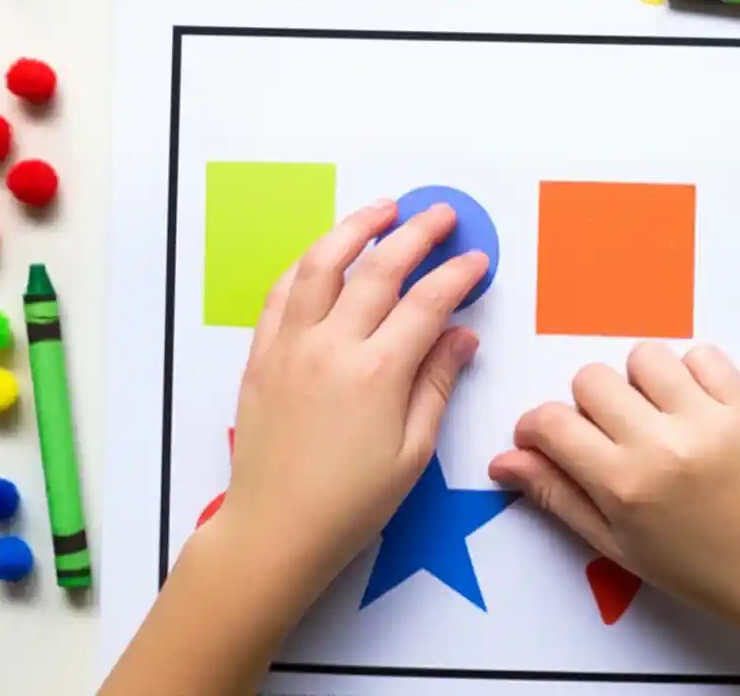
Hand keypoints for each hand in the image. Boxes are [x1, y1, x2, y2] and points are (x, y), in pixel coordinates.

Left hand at [222, 199, 487, 595]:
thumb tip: (460, 338)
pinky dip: (307, 264)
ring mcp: (290, 346)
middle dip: (416, 233)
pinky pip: (282, 293)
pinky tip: (324, 254)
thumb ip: (436, 385)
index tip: (477, 260)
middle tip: (441, 215)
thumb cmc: (350, 504)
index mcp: (377, 373)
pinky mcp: (261, 356)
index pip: (426, 303)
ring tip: (382, 210)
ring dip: (354, 228)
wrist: (275, 530)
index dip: (457, 275)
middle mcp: (331, 347)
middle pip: (379, 268)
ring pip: (322, 264)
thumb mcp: (413, 453)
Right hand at [490, 341, 739, 623]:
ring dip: (640, 382)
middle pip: (592, 379)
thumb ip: (558, 496)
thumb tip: (502, 462)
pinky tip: (694, 408)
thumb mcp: (616, 545)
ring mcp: (706, 419)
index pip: (551, 423)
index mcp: (622, 485)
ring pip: (643, 356)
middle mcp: (660, 445)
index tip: (548, 440)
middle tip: (614, 435)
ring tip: (658, 417)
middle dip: (590, 404)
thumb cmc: (697, 566)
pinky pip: (700, 354)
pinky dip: (690, 373)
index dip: (538, 428)